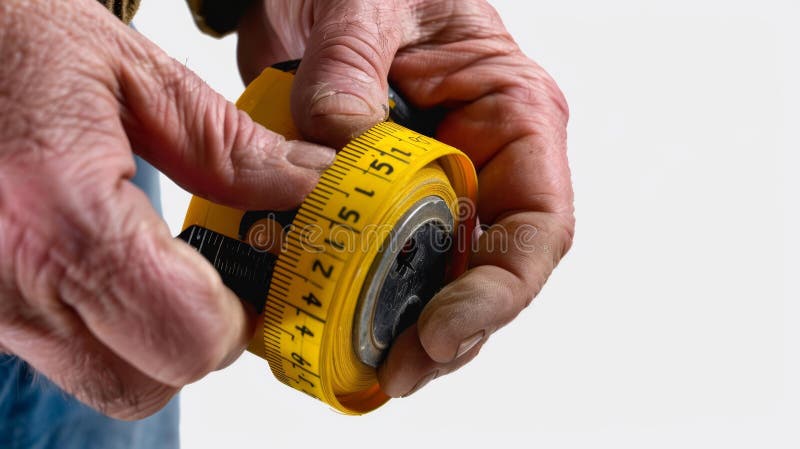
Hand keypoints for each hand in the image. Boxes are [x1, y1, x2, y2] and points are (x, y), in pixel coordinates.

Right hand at [0, 0, 333, 418]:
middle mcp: (7, 281)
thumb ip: (225, 146)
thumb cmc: (9, 39)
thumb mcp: (134, 74)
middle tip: (208, 277)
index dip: (236, 318)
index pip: (185, 337)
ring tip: (152, 263)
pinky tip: (98, 262)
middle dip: (194, 339)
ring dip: (145, 340)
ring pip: (98, 379)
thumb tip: (303, 186)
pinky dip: (94, 325)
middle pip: (144, 383)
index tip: (249, 280)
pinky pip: (54, 351)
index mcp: (62, 214)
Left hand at [237, 0, 573, 396]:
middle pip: (490, 272)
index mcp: (512, 115)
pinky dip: (360, 301)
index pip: (537, 225)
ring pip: (439, 282)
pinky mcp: (385, 204)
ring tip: (360, 367)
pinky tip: (326, 325)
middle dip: (449, 333)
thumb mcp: (364, 9)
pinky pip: (385, 265)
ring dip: (403, 330)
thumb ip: (347, 73)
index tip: (442, 330)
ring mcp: (435, 190)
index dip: (498, 292)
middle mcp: (483, 165)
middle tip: (393, 371)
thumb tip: (334, 151)